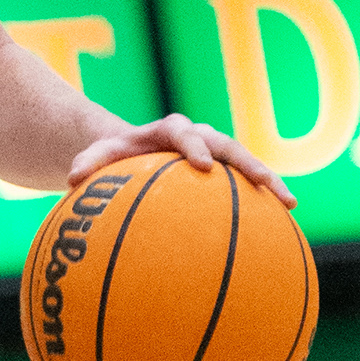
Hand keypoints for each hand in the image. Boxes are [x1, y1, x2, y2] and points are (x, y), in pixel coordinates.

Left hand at [68, 112, 295, 208]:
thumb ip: (87, 163)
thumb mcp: (98, 157)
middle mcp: (198, 138)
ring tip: (290, 204)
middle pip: (228, 145)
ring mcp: (216, 155)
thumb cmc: (114, 157)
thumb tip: (70, 180)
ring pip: (247, 165)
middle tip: (263, 182)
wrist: (132, 152)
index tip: (203, 165)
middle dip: (247, 162)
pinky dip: (263, 203)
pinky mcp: (225, 173)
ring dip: (268, 181)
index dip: (194, 145)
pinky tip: (284, 228)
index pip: (183, 132)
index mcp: (168, 131)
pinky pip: (247, 187)